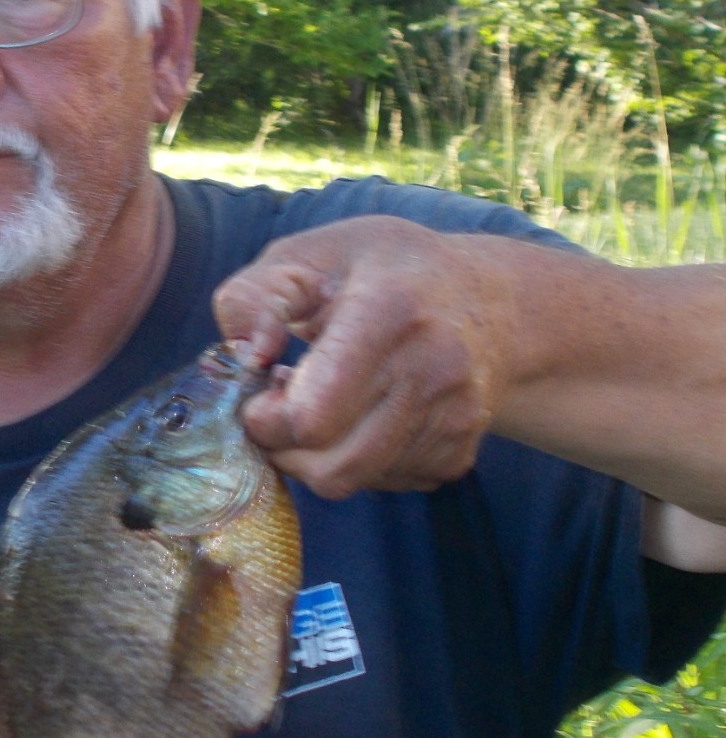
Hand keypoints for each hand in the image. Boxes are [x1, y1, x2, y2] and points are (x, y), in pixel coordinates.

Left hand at [214, 217, 517, 497]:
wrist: (490, 299)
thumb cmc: (382, 271)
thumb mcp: (310, 253)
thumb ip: (255, 296)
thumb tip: (246, 355)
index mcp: (389, 311)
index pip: (311, 416)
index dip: (266, 415)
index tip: (266, 383)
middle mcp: (433, 370)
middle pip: (330, 467)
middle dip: (283, 446)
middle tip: (282, 401)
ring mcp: (455, 419)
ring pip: (353, 481)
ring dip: (317, 454)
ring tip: (323, 401)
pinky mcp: (460, 454)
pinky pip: (384, 484)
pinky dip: (357, 460)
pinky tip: (361, 414)